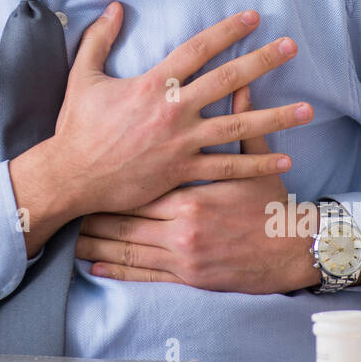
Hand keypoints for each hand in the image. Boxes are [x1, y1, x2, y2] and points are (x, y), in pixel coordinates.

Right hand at [53, 6, 311, 219]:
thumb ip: (99, 39)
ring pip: (238, 127)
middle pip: (227, 80)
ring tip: (307, 110)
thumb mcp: (82, 76)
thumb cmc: (77, 127)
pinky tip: (284, 158)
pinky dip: (257, 164)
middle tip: (291, 47)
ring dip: (275, 117)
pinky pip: (227, 168)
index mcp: (153, 85)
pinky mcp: (182, 172)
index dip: (227, 30)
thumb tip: (113, 7)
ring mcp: (182, 143)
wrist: (71, 176)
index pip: (198, 49)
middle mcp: (173, 111)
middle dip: (262, 61)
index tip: (253, 17)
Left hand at [75, 83, 320, 293]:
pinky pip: (144, 273)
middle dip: (94, 211)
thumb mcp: (258, 165)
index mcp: (191, 195)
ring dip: (96, 242)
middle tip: (66, 202)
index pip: (139, 183)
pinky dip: (116, 269)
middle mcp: (182, 225)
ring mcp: (183, 253)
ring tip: (67, 236)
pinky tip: (94, 266)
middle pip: (125, 217)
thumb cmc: (273, 206)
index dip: (111, 177)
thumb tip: (239, 84)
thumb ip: (242, 124)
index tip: (87, 166)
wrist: (294, 252)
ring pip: (128, 246)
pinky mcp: (187, 277)